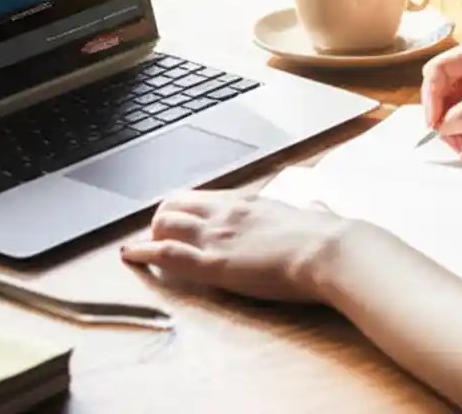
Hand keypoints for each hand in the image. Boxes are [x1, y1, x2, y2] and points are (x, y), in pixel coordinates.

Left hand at [120, 189, 353, 302]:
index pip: (203, 197)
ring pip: (165, 224)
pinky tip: (131, 256)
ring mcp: (217, 236)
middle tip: (156, 235)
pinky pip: (168, 255)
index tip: (179, 216)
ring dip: (150, 235)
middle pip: (175, 205)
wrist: (330, 251)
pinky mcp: (214, 263)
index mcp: (249, 202)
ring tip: (142, 248)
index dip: (185, 208)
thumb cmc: (327, 236)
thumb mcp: (315, 214)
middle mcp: (225, 212)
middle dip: (161, 220)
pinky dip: (144, 254)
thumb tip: (318, 208)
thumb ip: (310, 211)